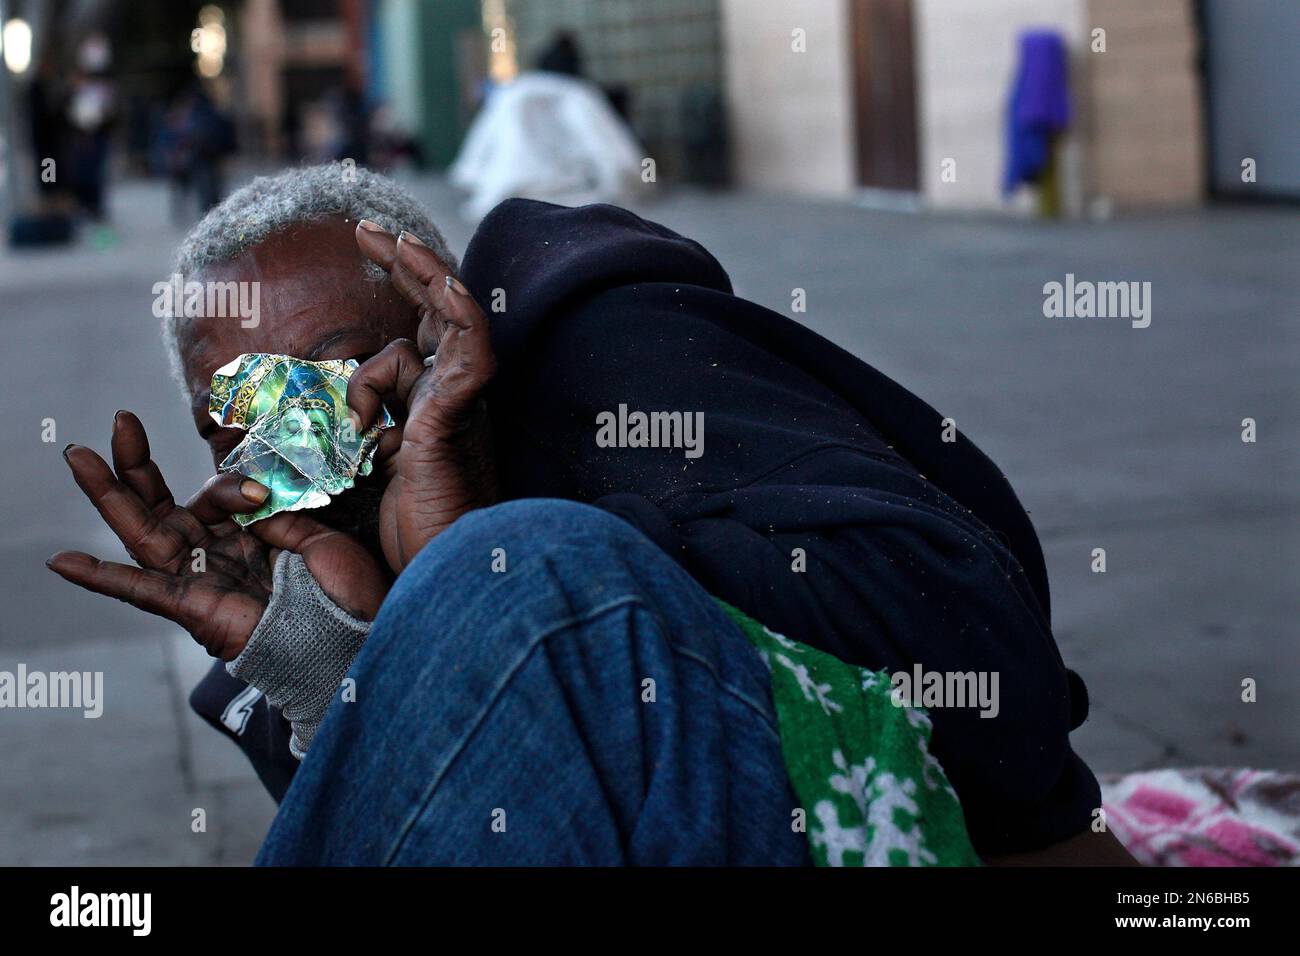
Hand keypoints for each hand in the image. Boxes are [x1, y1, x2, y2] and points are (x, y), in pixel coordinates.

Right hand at [47, 411, 388, 660]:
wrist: (351, 639)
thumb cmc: (344, 593)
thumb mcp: (317, 538)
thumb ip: (280, 514)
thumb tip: (254, 496)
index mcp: (247, 533)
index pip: (219, 493)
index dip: (233, 487)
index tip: (260, 494)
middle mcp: (215, 551)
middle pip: (162, 500)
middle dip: (137, 460)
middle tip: (120, 417)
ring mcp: (197, 577)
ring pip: (141, 530)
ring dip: (107, 493)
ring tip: (76, 455)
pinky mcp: (188, 607)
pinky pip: (138, 590)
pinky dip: (100, 576)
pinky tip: (61, 561)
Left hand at [347, 222, 497, 573]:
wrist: (440, 572)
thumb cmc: (409, 534)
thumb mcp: (358, 472)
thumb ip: (345, 438)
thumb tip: (314, 422)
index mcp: (430, 408)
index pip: (415, 335)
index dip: (399, 289)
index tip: (365, 246)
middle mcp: (451, 399)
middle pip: (437, 314)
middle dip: (407, 266)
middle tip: (368, 229)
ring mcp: (460, 405)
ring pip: (436, 325)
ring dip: (412, 281)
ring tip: (379, 239)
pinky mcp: (461, 415)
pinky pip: (470, 349)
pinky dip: (456, 312)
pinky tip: (440, 286)